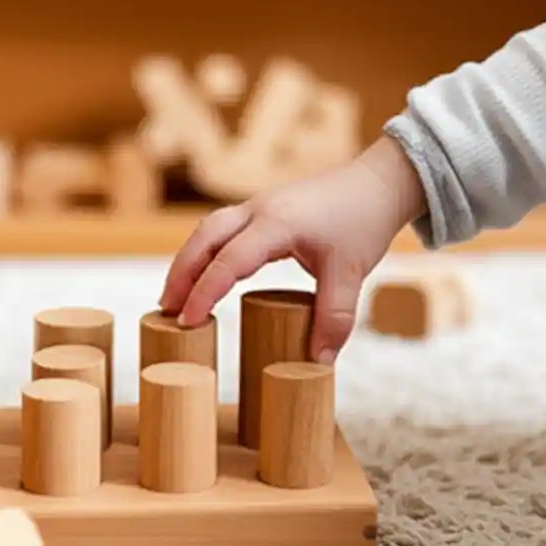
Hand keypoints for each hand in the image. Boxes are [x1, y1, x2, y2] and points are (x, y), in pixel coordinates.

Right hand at [159, 136, 424, 363]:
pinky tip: (204, 276)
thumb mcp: (352, 272)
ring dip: (188, 262)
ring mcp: (259, 207)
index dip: (204, 292)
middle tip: (166, 312)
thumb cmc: (364, 220)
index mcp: (277, 224)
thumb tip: (318, 364)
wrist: (379, 182)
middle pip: (203, 239)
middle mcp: (259, 210)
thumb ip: (334, 318)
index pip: (228, 261)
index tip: (187, 321)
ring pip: (208, 231)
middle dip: (181, 275)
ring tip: (174, 299)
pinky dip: (205, 253)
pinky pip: (222, 230)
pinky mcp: (264, 210)